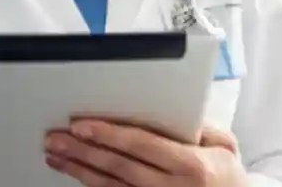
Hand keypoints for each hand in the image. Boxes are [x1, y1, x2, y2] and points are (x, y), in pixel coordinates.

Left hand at [45, 120, 247, 186]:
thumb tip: (169, 107)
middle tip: (55, 137)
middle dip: (83, 151)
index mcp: (191, 166)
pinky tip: (75, 175)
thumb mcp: (225, 146)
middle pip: (118, 166)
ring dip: (79, 170)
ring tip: (55, 155)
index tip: (81, 125)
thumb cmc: (226, 175)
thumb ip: (200, 126)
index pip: (141, 145)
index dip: (108, 134)